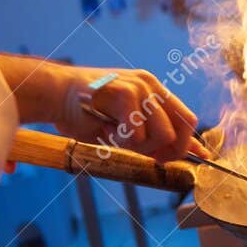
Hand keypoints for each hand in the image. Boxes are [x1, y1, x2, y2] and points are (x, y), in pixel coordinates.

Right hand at [0, 54, 209, 166]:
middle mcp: (151, 85)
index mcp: (154, 91)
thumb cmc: (87, 114)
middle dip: (167, 151)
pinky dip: (123, 142)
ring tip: (116, 138)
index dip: (188, 145)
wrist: (54, 95)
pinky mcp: (124, 92)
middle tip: (140, 152)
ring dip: (139, 147)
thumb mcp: (126, 126)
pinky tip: (107, 133)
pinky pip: (137, 132)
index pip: (187, 119)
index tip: (184, 161)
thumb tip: (191, 152)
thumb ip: (155, 136)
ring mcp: (139, 86)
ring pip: (160, 134)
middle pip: (181, 129)